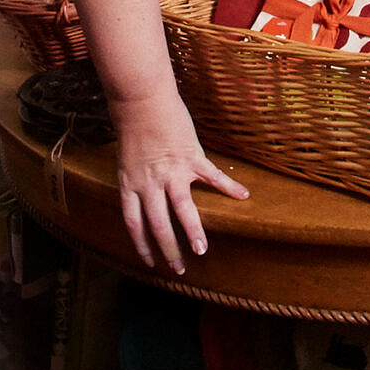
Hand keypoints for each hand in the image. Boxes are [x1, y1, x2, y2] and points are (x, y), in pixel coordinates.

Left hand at [110, 88, 245, 273]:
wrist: (142, 100)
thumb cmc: (131, 124)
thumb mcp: (126, 159)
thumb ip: (136, 180)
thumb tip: (147, 195)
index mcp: (130, 185)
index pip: (134, 224)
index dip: (142, 245)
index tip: (150, 262)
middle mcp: (149, 184)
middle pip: (158, 224)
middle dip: (169, 249)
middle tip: (178, 269)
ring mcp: (171, 171)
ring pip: (182, 209)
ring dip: (193, 231)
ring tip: (202, 249)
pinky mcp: (191, 157)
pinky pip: (212, 176)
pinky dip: (228, 187)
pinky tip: (243, 196)